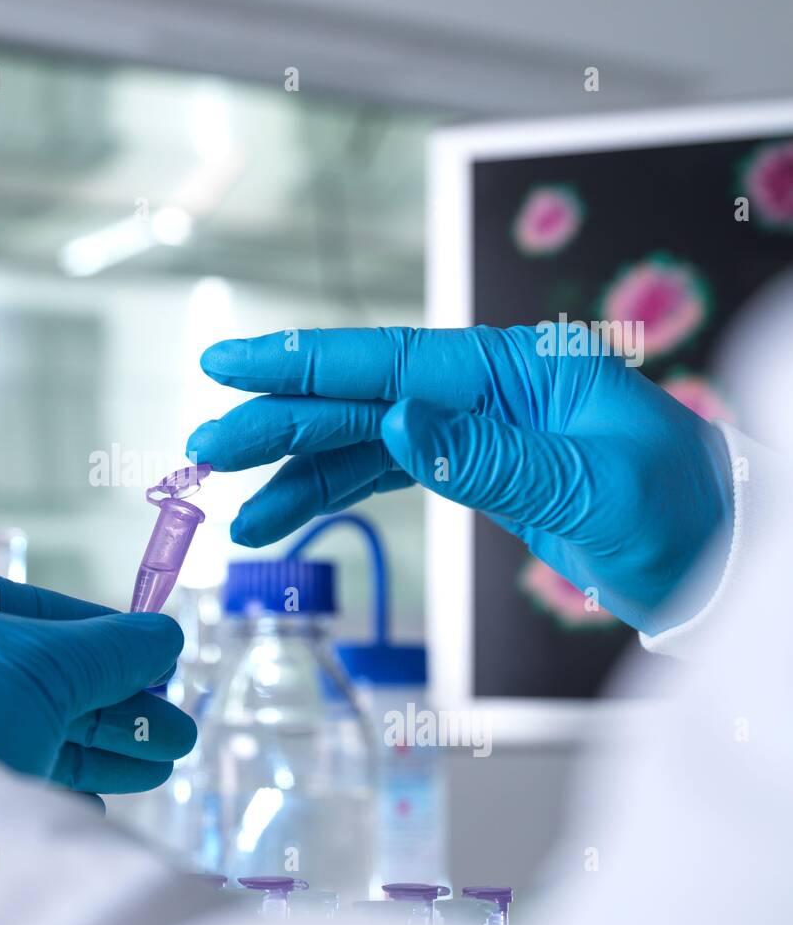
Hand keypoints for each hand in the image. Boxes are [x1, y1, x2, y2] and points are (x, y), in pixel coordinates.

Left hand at [0, 559, 191, 792]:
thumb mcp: (45, 661)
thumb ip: (111, 647)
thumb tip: (165, 636)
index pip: (13, 605)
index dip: (94, 633)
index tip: (149, 656)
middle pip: (19, 675)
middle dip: (106, 705)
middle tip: (170, 727)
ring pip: (5, 726)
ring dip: (91, 746)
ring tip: (159, 764)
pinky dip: (37, 780)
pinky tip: (94, 801)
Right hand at [186, 325, 734, 634]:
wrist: (717, 563)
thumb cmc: (683, 519)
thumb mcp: (596, 490)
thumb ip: (493, 457)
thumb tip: (399, 424)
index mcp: (516, 369)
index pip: (388, 361)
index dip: (301, 362)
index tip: (228, 363)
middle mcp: (483, 391)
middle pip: (358, 400)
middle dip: (279, 423)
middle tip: (207, 447)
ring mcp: (473, 431)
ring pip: (359, 442)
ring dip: (294, 471)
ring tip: (235, 509)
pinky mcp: (471, 470)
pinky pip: (383, 477)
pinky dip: (330, 496)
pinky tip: (283, 516)